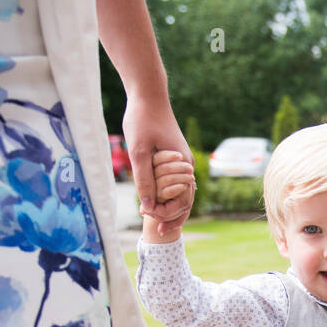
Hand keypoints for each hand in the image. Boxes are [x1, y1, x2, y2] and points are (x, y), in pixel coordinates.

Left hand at [123, 94, 194, 235]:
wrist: (148, 95)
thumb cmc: (142, 120)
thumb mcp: (138, 150)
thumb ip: (144, 178)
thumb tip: (147, 205)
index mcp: (183, 165)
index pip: (182, 200)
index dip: (166, 212)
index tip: (147, 214)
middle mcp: (187, 166)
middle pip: (186, 201)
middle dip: (173, 216)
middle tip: (158, 230)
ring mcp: (182, 162)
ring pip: (182, 194)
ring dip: (171, 208)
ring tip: (158, 223)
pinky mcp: (175, 159)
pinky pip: (176, 183)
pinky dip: (169, 196)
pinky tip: (157, 203)